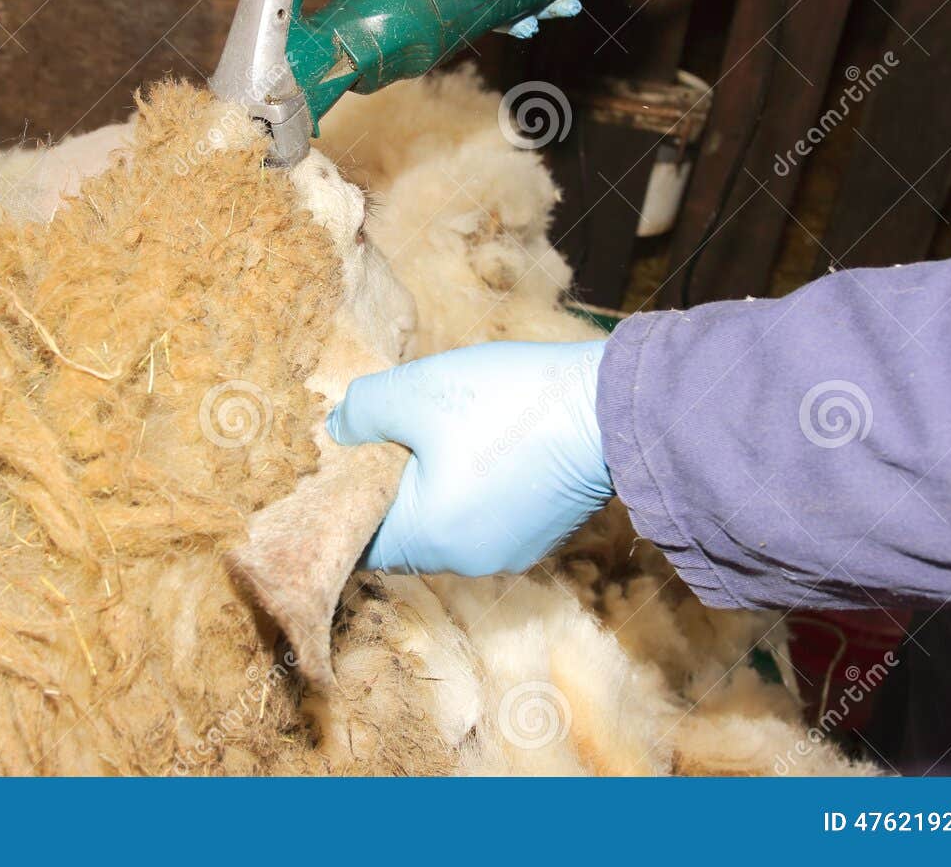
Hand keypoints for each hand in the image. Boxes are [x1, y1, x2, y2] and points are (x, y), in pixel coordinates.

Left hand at [327, 341, 610, 575]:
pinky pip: (485, 513)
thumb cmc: (508, 403)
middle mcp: (464, 560)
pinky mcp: (538, 532)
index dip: (343, 497)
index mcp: (427, 538)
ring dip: (434, 481)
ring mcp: (507, 550)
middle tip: (390, 428)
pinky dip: (473, 484)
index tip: (343, 455)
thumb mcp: (416, 391)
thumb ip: (362, 411)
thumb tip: (337, 429)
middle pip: (401, 529)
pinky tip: (484, 438)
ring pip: (445, 519)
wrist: (613, 409)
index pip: (357, 539)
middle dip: (390, 483)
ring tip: (440, 428)